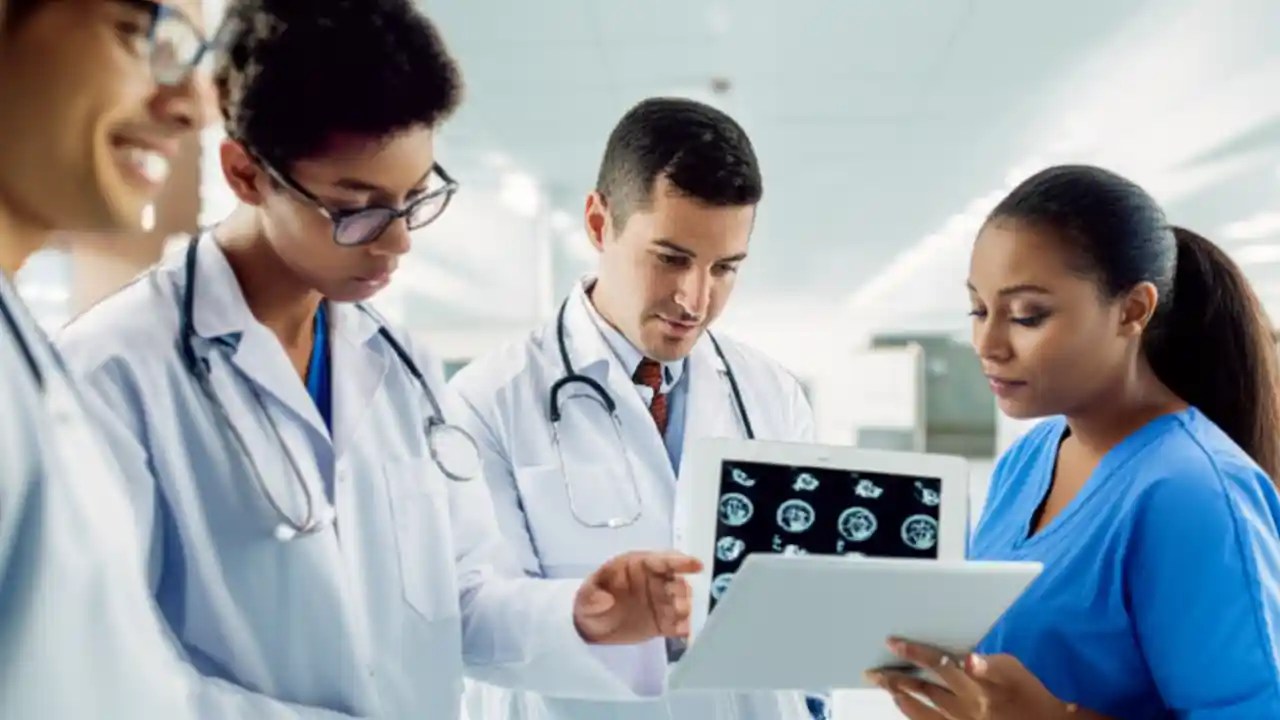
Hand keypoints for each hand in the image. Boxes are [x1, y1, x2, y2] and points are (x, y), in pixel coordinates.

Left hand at [573, 551, 701, 643]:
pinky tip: (680, 632)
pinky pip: (677, 624)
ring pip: (681, 602)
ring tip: (677, 615)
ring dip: (683, 608)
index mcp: (637, 566)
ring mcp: (661, 602)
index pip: (662, 560)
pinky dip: (682, 627)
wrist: (592, 628)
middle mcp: (654, 581)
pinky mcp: (663, 623)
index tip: (696, 565)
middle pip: (676, 582)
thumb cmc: (589, 603)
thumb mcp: (584, 596)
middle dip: (680, 591)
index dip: (680, 561)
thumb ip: (591, 594)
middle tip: (677, 603)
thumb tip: (605, 598)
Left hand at [865, 638, 1091, 719]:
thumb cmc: (1030, 694)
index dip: (914, 653)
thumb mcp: (1016, 672)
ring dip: (900, 697)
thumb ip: (990, 664)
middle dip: (896, 679)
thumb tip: (968, 659)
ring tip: (882, 685)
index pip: (938, 665)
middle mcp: (965, 707)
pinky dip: (913, 715)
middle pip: (924, 689)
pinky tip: (901, 706)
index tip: (892, 642)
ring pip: (923, 710)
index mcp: (978, 686)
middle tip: (872, 672)